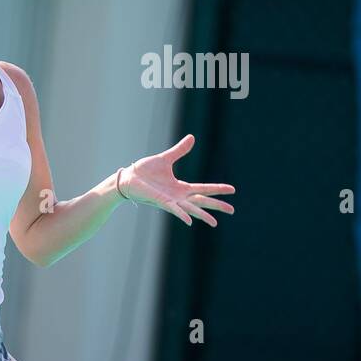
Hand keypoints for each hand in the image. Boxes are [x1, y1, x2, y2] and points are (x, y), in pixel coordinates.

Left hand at [119, 134, 234, 226]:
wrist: (128, 178)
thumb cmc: (144, 171)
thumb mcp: (165, 159)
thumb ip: (179, 151)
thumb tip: (192, 137)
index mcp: (180, 187)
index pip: (204, 189)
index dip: (217, 189)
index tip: (232, 190)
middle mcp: (177, 196)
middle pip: (202, 201)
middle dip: (216, 205)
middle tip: (232, 210)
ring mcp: (170, 200)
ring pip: (190, 209)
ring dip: (203, 215)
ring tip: (215, 222)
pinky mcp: (160, 201)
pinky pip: (173, 209)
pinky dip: (182, 214)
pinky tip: (190, 221)